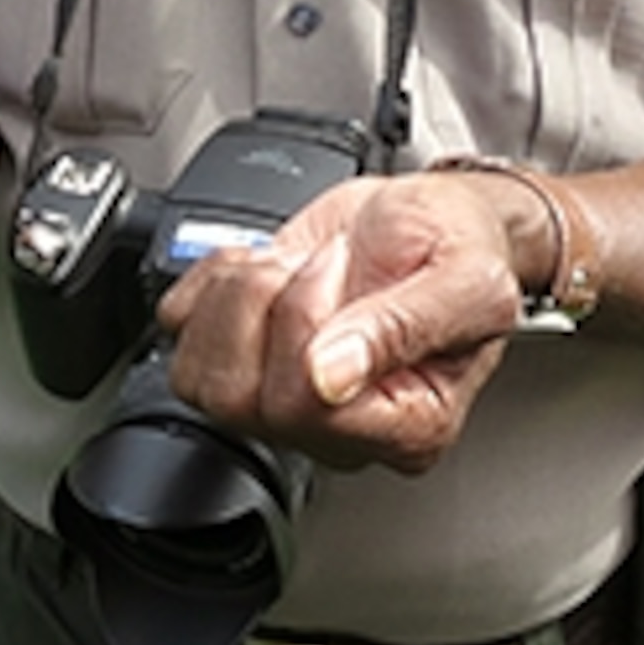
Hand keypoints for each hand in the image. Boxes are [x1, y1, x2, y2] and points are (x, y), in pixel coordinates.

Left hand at [155, 171, 530, 473]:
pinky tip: (266, 263)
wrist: (429, 216)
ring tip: (293, 266)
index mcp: (407, 426)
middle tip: (325, 264)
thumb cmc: (458, 249)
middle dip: (273, 301)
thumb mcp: (464, 278)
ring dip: (237, 293)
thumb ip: (403, 329)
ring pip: (199, 376)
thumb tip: (330, 381)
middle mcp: (338, 428)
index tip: (342, 275)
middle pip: (242, 398)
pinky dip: (211, 278)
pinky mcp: (238, 356)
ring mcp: (280, 398)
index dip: (307, 327)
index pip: (304, 411)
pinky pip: (179, 330)